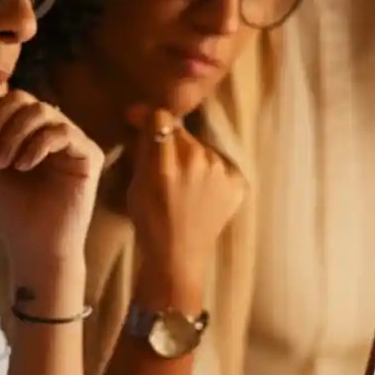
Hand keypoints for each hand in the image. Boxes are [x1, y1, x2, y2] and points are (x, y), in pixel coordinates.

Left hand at [0, 89, 102, 281]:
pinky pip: (62, 132)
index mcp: (28, 131)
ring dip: (14, 134)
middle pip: (24, 98)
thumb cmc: (9, 210)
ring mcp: (73, 140)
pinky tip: (24, 166)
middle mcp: (52, 130)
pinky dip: (37, 145)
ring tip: (3, 163)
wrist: (33, 245)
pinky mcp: (89, 154)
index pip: (9, 101)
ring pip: (42, 110)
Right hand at [125, 106, 244, 290]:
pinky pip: (220, 166)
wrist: (178, 258)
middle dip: (170, 142)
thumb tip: (142, 117)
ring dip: (191, 158)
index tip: (140, 122)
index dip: (148, 117)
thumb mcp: (136, 184)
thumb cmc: (150, 222)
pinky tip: (201, 193)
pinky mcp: (238, 183)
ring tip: (184, 183)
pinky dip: (210, 174)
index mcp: (168, 160)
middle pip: (182, 134)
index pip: (161, 117)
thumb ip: (143, 149)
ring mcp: (222, 171)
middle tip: (164, 164)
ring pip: (202, 149)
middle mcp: (198, 159)